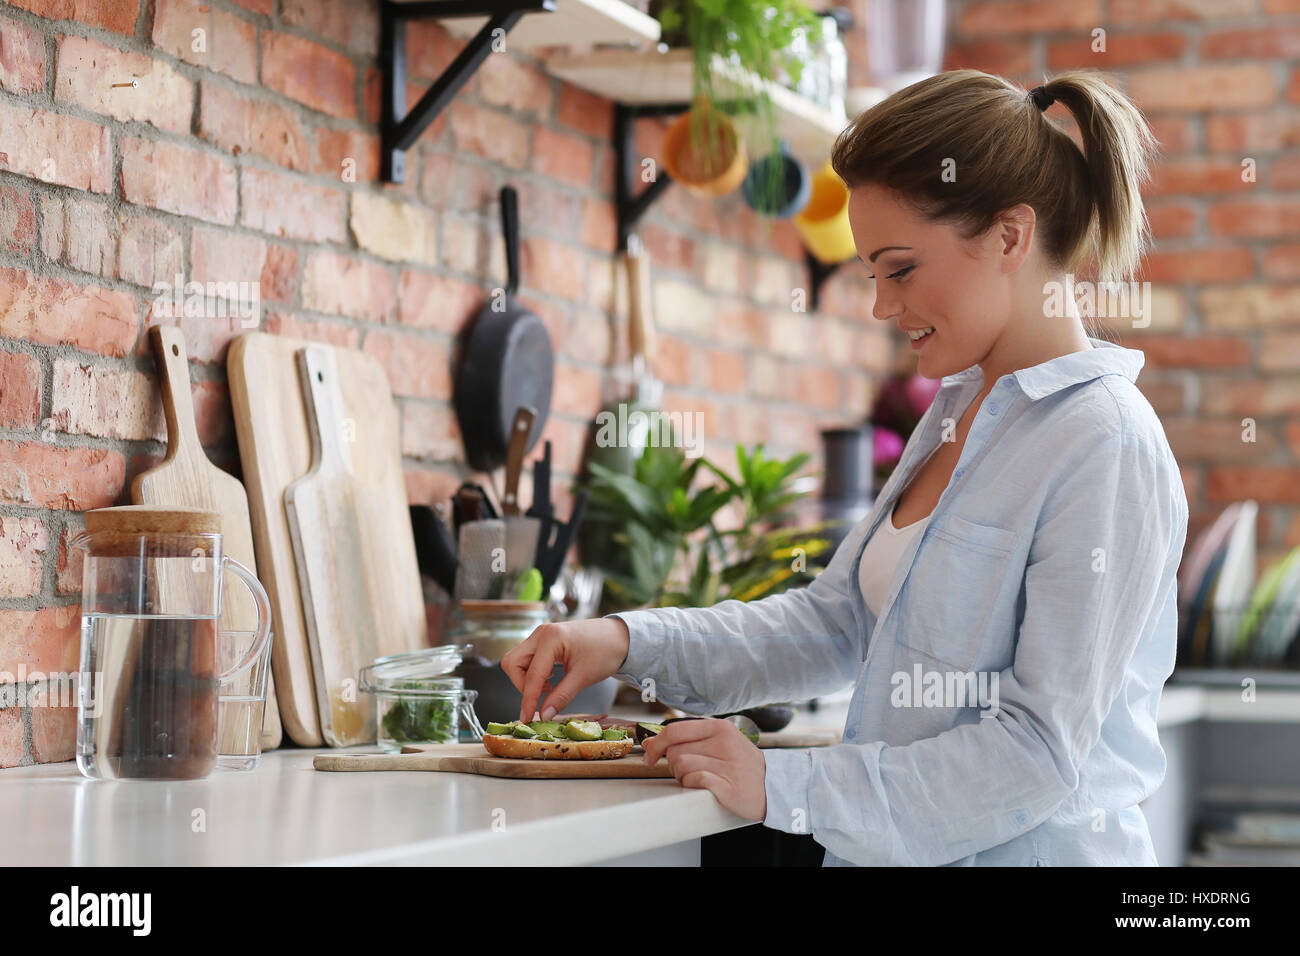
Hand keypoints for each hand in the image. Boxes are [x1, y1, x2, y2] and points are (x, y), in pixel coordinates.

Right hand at [501, 617, 630, 722]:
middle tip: (542, 696)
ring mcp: (541, 635)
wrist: (620, 636)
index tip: (527, 718)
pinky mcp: (544, 640)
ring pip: (517, 660)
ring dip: (527, 678)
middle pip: (513, 663)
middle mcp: (541, 633)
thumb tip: (543, 715)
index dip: (528, 700)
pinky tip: (551, 679)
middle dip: (522, 685)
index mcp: (551, 638)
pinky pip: (528, 658)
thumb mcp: (584, 677)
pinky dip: (533, 672)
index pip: (531, 675)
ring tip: (549, 687)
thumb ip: (561, 696)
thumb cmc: (606, 651)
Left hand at [641, 718, 766, 820]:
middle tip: (687, 770)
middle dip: (672, 763)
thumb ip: (686, 739)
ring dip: (682, 777)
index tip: (649, 755)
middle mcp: (724, 743)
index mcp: (720, 727)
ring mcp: (727, 764)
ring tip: (698, 778)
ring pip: (681, 766)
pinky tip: (704, 786)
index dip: (656, 743)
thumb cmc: (740, 765)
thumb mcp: (718, 743)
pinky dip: (692, 785)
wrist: (771, 788)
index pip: (675, 730)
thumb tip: (649, 742)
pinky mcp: (727, 786)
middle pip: (674, 750)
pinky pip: (694, 781)